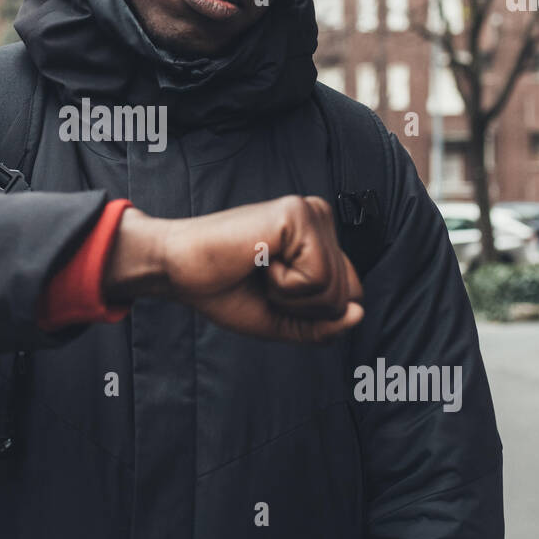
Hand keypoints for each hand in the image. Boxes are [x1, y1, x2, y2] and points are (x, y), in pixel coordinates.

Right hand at [103, 197, 363, 342]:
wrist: (179, 270)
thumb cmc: (223, 289)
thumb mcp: (282, 320)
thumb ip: (322, 326)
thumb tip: (360, 314)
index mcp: (318, 238)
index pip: (351, 295)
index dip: (309, 313)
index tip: (269, 291)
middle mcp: (320, 219)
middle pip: (347, 295)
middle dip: (302, 307)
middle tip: (260, 280)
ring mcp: (310, 212)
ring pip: (335, 290)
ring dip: (290, 296)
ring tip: (258, 269)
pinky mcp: (298, 214)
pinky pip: (317, 277)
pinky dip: (285, 285)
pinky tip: (258, 259)